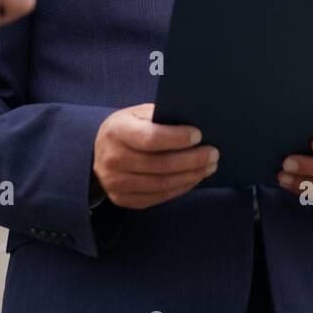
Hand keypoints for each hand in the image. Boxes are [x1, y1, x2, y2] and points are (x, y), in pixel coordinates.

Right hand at [93, 103, 218, 208]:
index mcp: (116, 131)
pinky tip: (194, 178)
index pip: (151, 138)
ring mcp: (115, 183)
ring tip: (209, 166)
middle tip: (213, 153)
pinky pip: (158, 197)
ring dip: (191, 176)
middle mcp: (112, 159)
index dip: (177, 139)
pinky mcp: (123, 199)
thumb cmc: (128, 128)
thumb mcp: (138, 114)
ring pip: (162, 183)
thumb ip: (161, 117)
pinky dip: (180, 188)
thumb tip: (196, 122)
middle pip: (160, 164)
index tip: (199, 135)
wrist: (100, 152)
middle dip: (192, 160)